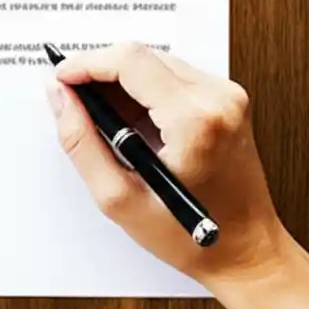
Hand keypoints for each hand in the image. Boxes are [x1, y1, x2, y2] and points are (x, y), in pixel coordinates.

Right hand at [46, 43, 308, 308]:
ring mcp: (229, 96)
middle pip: (144, 55)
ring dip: (123, 81)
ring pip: (158, 62)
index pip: (131, 61)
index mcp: (194, 120)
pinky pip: (176, 76)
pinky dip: (146, 89)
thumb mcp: (119, 199)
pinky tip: (133, 121)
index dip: (87, 63)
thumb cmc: (191, 239)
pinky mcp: (230, 100)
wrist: (248, 252)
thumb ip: (81, 142)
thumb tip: (60, 97)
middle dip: (101, 71)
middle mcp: (218, 98)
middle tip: (74, 99)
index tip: (62, 77)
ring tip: (103, 118)